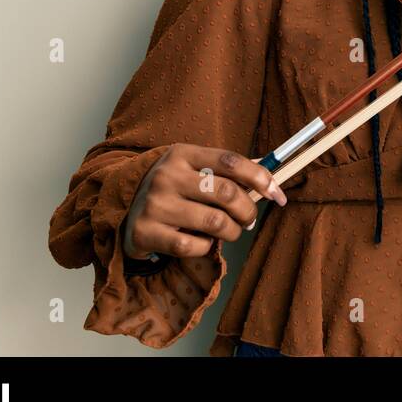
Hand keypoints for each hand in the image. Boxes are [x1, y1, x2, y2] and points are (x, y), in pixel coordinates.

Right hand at [123, 145, 287, 260]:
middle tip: (249, 219)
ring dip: (232, 232)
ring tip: (230, 232)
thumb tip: (271, 172)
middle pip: (227, 193)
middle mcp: (167, 175)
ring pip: (215, 222)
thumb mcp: (194, 170)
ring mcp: (155, 203)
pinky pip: (193, 246)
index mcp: (182, 154)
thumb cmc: (173, 191)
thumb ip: (228, 171)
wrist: (125, 213)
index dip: (259, 177)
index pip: (230, 160)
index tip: (276, 193)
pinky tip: (202, 243)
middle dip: (248, 210)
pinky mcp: (146, 232)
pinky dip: (206, 248)